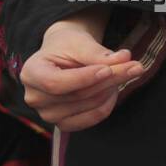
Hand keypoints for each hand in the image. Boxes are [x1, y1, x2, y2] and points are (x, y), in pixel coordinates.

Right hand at [20, 9, 143, 131]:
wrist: (63, 57)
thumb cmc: (67, 47)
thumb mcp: (78, 42)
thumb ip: (97, 52)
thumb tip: (123, 59)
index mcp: (30, 73)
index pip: (55, 83)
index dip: (83, 78)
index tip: (108, 69)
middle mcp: (34, 98)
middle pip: (76, 95)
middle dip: (109, 80)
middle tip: (135, 66)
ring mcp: (47, 114)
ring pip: (87, 106)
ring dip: (110, 90)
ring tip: (122, 73)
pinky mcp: (63, 124)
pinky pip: (90, 119)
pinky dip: (107, 105)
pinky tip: (113, 90)